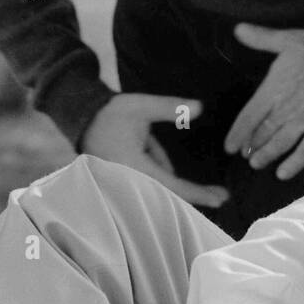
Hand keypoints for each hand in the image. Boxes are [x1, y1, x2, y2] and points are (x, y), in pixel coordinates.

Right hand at [81, 93, 228, 209]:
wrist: (81, 118)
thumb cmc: (110, 113)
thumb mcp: (141, 106)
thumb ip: (170, 107)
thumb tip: (200, 107)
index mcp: (134, 166)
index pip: (173, 185)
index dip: (198, 193)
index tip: (222, 197)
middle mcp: (128, 181)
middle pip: (168, 193)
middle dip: (192, 193)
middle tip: (220, 194)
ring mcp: (123, 184)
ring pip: (157, 185)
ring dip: (166, 173)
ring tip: (147, 142)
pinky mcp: (121, 182)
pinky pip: (147, 182)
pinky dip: (158, 174)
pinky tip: (148, 150)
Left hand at [224, 25, 303, 181]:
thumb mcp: (284, 40)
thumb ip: (261, 38)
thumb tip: (237, 29)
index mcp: (271, 91)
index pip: (248, 117)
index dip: (237, 133)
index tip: (229, 147)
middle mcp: (283, 111)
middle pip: (263, 132)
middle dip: (253, 145)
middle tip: (246, 155)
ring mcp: (303, 124)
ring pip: (280, 144)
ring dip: (267, 155)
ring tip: (257, 164)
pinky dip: (293, 164)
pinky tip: (283, 174)